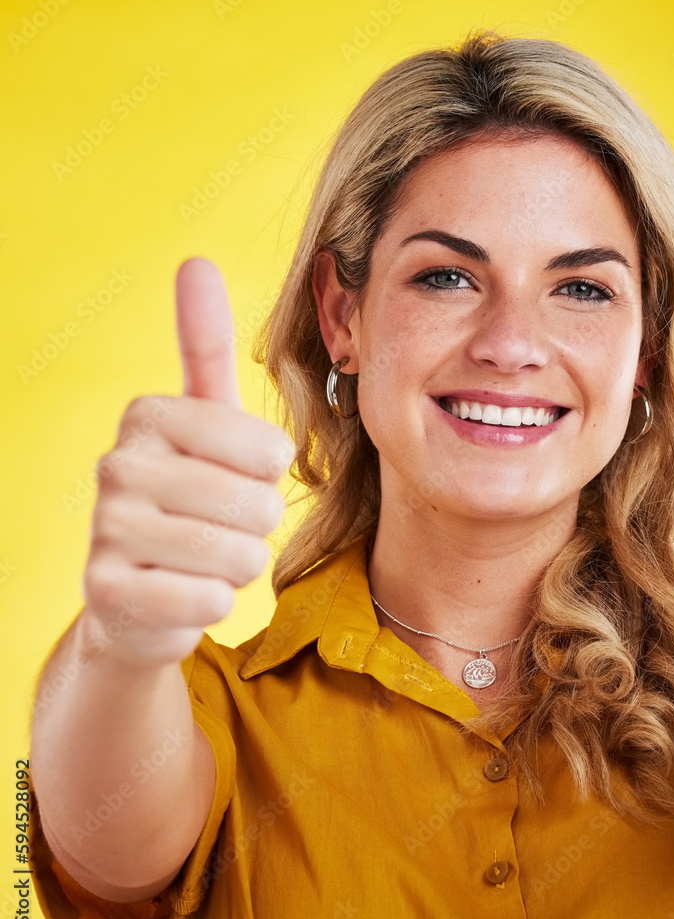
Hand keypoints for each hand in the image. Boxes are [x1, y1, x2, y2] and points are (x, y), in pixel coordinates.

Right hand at [81, 258, 292, 668]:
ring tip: (200, 558)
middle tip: (216, 526)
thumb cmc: (191, 497)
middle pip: (257, 506)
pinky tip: (179, 593)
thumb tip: (195, 259)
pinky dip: (210, 604)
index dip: (268, 479)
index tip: (234, 478)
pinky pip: (207, 602)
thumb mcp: (206, 421)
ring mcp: (105, 530)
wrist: (139, 591)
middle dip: (255, 527)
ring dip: (236, 567)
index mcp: (149, 415)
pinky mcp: (104, 593)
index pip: (268, 452)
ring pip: (238, 556)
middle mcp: (117, 464)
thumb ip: (203, 347)